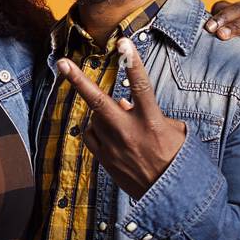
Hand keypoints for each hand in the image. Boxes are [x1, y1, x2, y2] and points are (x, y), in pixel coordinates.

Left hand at [55, 38, 186, 200]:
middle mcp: (129, 131)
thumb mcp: (174, 131)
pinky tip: (108, 133)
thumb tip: (124, 103)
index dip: (132, 62)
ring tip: (123, 126)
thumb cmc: (177, 159)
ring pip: (95, 118)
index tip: (123, 42)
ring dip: (104, 115)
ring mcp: (114, 146)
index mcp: (151, 121)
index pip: (141, 86)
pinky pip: (90, 135)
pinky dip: (95, 129)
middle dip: (78, 79)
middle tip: (62, 62)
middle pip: (98, 100)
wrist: (171, 197)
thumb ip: (146, 113)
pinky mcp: (104, 159)